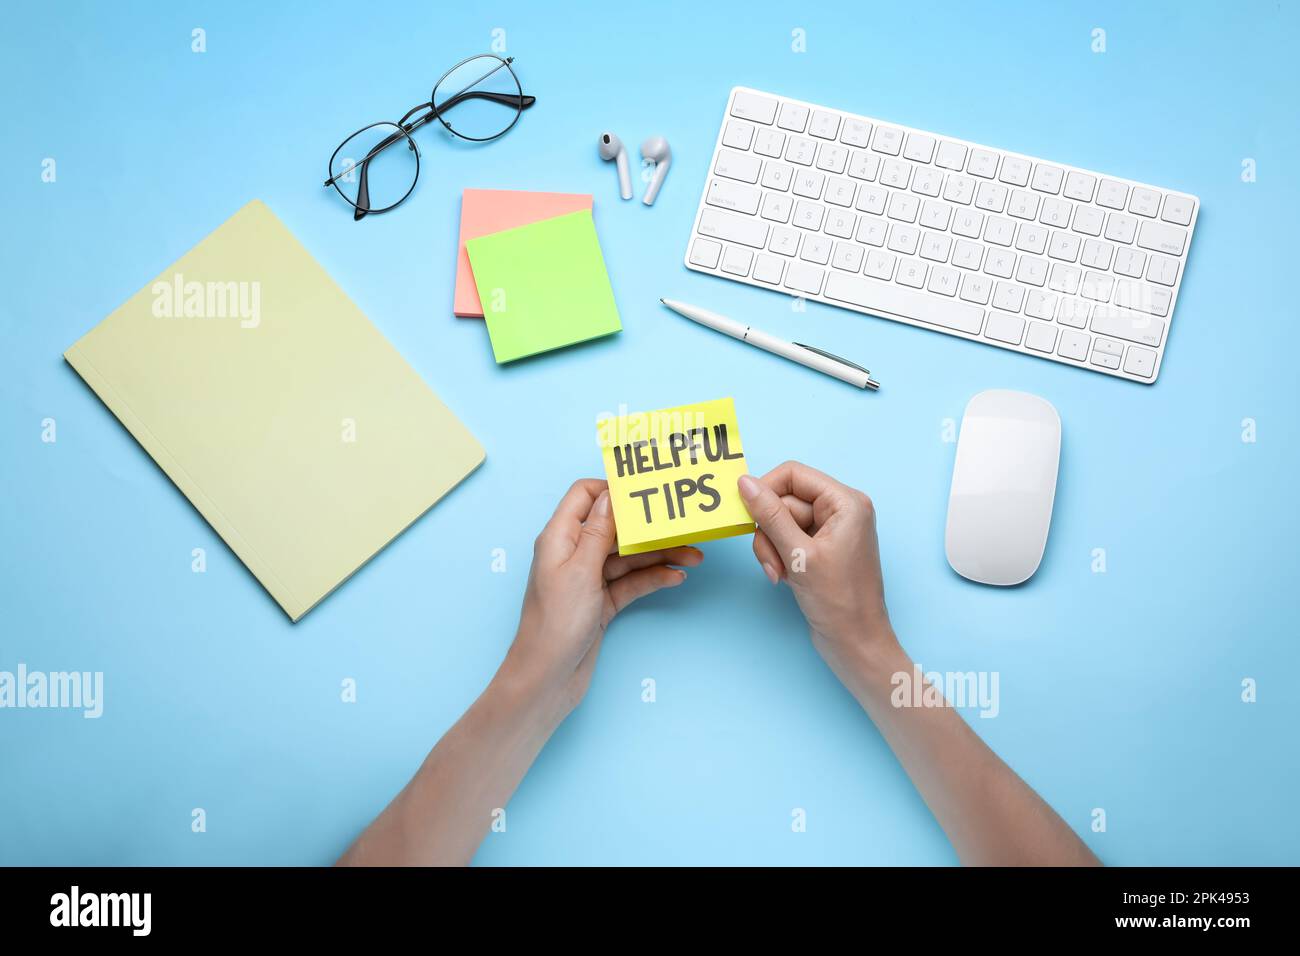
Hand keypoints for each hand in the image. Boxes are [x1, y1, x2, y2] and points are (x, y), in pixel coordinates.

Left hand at [504, 479, 702, 712]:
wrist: (547, 679)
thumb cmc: (555, 624)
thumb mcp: (581, 570)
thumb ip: (598, 531)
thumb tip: (612, 495)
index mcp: (559, 538)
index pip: (585, 495)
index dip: (614, 490)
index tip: (648, 492)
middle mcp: (572, 554)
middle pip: (615, 527)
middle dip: (649, 527)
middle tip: (683, 526)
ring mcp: (588, 579)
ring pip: (628, 557)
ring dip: (660, 555)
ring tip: (693, 557)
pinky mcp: (601, 603)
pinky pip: (631, 582)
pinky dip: (653, 579)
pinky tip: (676, 577)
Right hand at [737, 462, 895, 681]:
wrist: (856, 643)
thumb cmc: (838, 602)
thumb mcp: (798, 555)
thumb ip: (770, 515)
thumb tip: (745, 483)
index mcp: (846, 502)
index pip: (793, 475)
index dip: (765, 490)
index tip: (746, 514)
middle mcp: (841, 510)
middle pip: (784, 500)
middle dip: (770, 531)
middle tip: (772, 562)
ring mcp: (830, 530)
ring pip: (781, 522)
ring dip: (771, 548)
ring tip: (778, 574)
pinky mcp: (820, 549)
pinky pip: (787, 539)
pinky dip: (779, 556)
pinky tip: (783, 577)